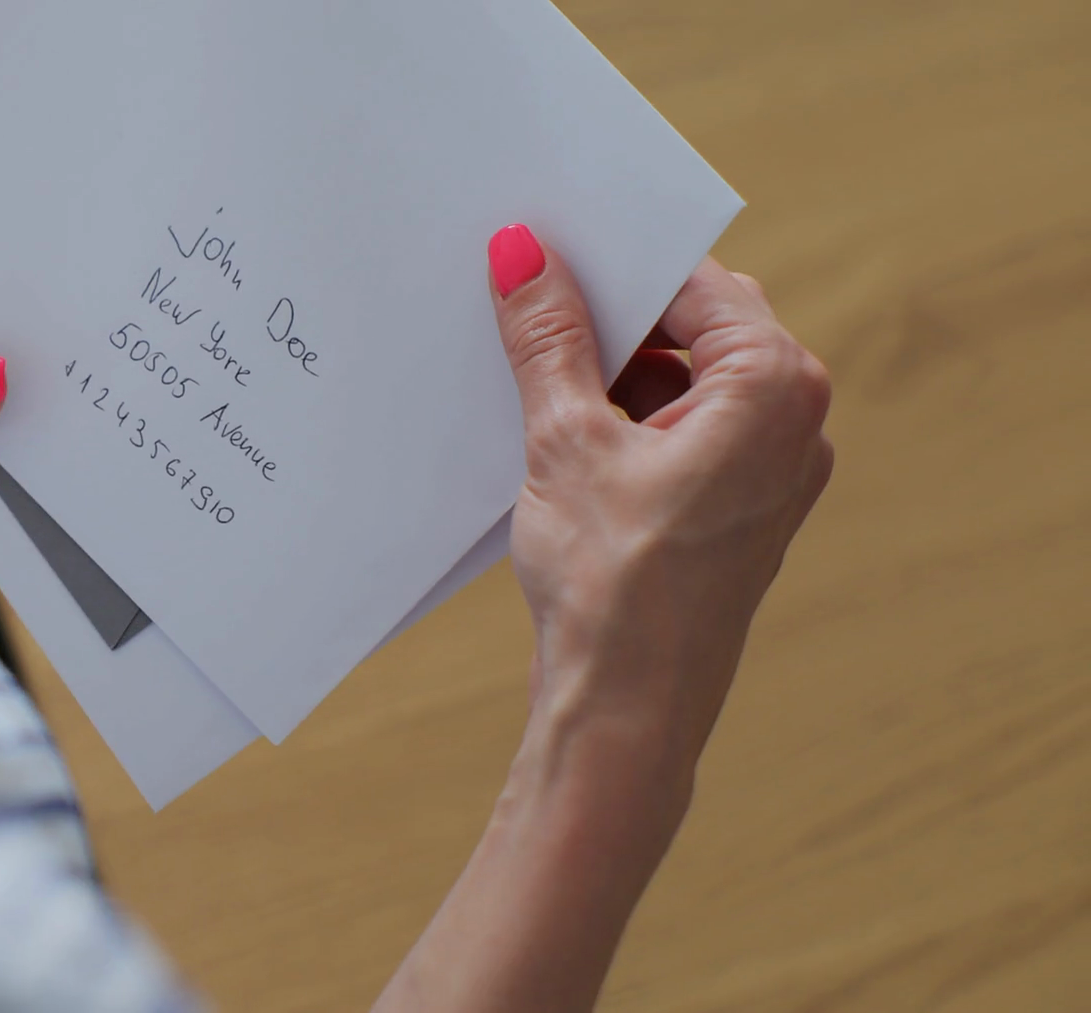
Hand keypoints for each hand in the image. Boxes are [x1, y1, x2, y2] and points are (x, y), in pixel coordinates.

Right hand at [372, 229, 830, 1012]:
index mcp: (773, 387)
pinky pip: (684, 430)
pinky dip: (628, 420)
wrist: (627, 708)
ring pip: (685, 381)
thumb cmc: (613, 582)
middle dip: (614, 318)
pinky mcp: (739, 506)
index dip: (618, 264)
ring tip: (535, 379)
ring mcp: (770, 468)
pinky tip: (562, 432)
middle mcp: (792, 421)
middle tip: (530, 305)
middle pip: (696, 328)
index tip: (550, 251)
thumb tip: (524, 253)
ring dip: (614, 372)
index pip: (696, 284)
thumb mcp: (567, 440)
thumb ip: (549, 338)